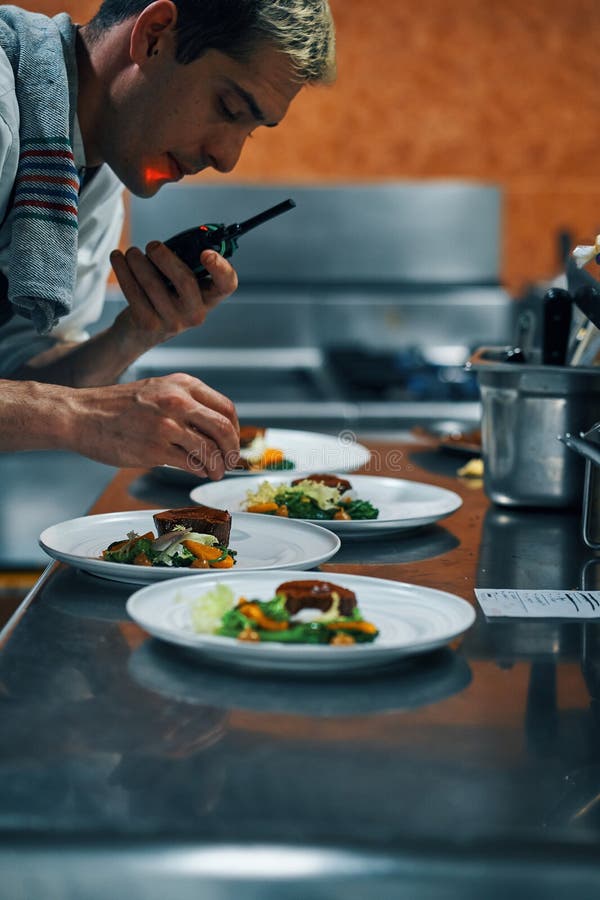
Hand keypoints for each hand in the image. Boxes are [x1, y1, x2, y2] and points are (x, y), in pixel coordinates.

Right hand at [65, 372, 239, 476]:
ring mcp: (167, 425)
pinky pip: (190, 463)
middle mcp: (178, 401)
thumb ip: (186, 403)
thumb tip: (215, 429)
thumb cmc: (118, 407)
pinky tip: (199, 472)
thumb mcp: (157, 390)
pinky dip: (200, 470)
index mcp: (182, 384)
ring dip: (218, 466)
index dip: (236, 430)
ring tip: (216, 473)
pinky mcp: (155, 448)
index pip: (226, 408)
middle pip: (224, 429)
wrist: (81, 415)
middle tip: (232, 462)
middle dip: (233, 450)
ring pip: (210, 450)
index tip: (232, 443)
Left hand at [109, 241, 237, 351]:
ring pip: (154, 284)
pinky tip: (118, 258)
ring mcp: (173, 322)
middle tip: (152, 245)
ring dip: (138, 262)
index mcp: (209, 297)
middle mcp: (196, 313)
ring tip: (131, 252)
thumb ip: (183, 262)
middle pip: (186, 280)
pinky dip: (123, 271)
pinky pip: (134, 292)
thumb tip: (170, 242)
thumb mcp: (179, 282)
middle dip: (166, 258)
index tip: (206, 253)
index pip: (227, 284)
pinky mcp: (149, 324)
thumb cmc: (164, 296)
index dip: (221, 268)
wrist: (140, 332)